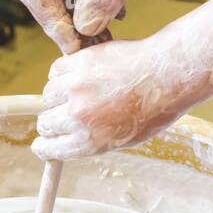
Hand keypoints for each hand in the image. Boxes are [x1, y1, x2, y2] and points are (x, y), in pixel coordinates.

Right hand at [33, 33, 203, 160]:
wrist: (167, 74)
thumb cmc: (153, 108)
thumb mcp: (124, 138)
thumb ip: (94, 140)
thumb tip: (69, 140)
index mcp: (90, 142)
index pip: (49, 148)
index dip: (45, 146)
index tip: (44, 142)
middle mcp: (79, 117)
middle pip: (45, 123)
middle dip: (52, 121)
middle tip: (64, 115)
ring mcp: (76, 89)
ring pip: (47, 96)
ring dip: (57, 96)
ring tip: (77, 92)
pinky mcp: (79, 64)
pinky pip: (55, 72)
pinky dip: (62, 74)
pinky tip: (78, 75)